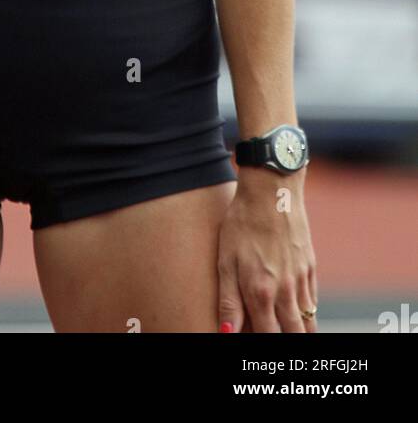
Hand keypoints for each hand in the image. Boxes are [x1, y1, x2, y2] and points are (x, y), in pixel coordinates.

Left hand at [217, 171, 317, 332]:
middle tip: (280, 342)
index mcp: (262, 293)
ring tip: (294, 335)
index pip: (268, 337)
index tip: (259, 348)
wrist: (272, 191)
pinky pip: (313, 300)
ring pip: (308, 321)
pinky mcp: (310, 266)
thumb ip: (229, 301)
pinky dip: (309, 313)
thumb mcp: (226, 261)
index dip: (263, 347)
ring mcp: (301, 279)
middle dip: (288, 343)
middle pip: (293, 334)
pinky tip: (302, 314)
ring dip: (301, 333)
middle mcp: (286, 291)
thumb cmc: (242, 224)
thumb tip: (226, 333)